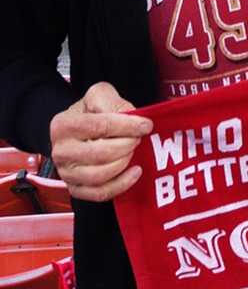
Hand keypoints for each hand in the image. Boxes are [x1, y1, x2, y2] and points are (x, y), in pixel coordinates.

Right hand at [50, 82, 153, 201]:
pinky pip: (100, 193)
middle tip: (139, 138)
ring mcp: (67, 173)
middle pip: (101, 153)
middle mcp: (61, 151)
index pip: (99, 126)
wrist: (78, 131)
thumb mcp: (99, 95)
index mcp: (63, 125)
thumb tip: (129, 116)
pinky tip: (135, 171)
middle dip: (127, 145)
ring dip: (124, 163)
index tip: (146, 125)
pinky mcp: (76, 189)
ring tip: (134, 151)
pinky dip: (122, 184)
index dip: (127, 126)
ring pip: (100, 176)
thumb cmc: (90, 113)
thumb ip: (112, 101)